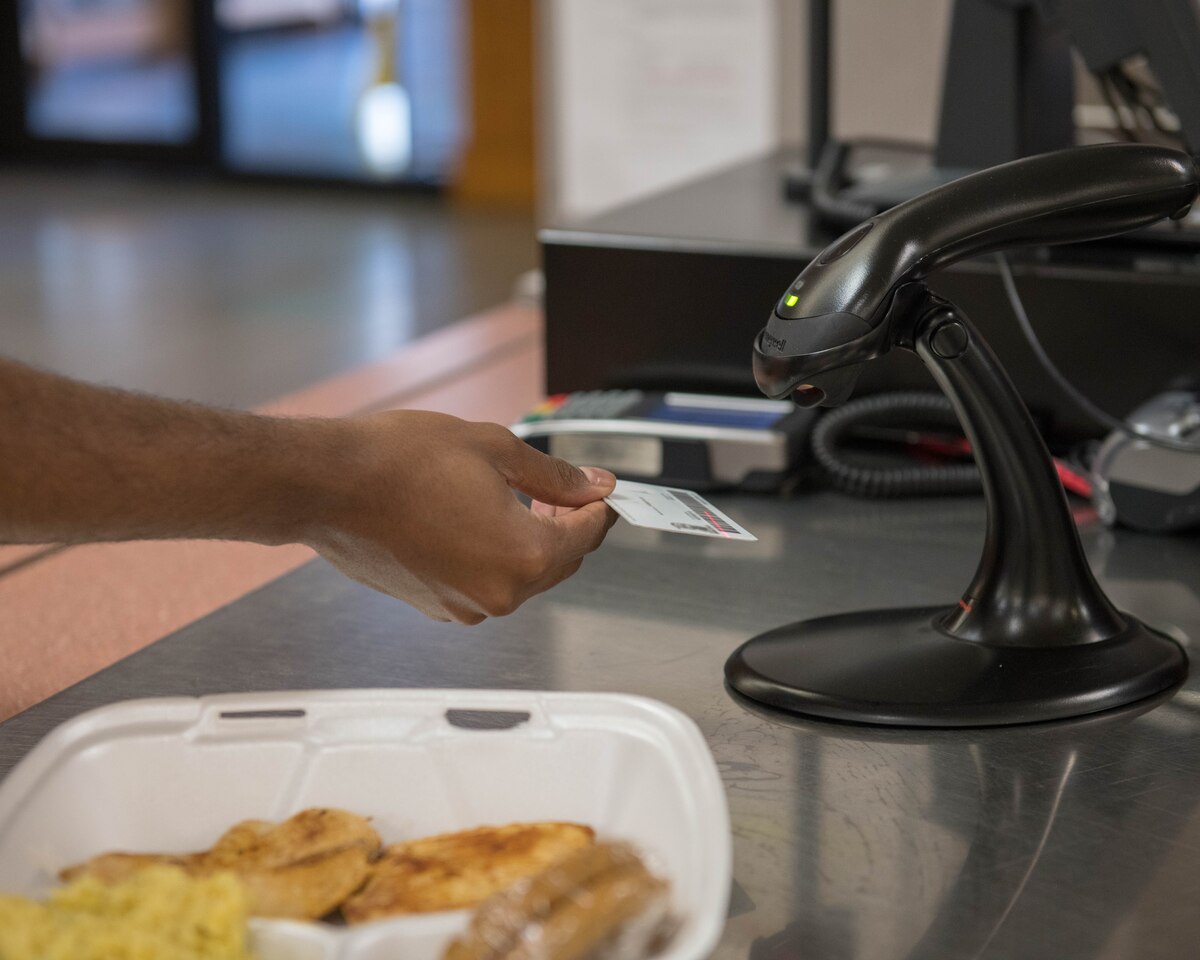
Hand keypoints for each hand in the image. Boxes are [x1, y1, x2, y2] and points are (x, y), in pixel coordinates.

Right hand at [308, 411, 617, 622]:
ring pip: (521, 577)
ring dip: (528, 542)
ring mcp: (464, 606)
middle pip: (559, 564)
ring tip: (511, 498)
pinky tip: (475, 519)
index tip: (598, 490)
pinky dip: (492, 557)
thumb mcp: (495, 450)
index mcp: (523, 556)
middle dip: (565, 526)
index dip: (598, 508)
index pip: (587, 537)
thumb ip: (555, 476)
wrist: (328, 484)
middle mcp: (499, 594)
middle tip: (557, 490)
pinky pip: (484, 584)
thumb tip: (594, 486)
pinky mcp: (436, 606)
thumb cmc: (401, 461)